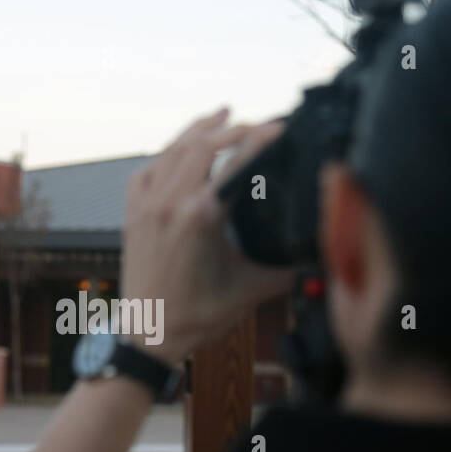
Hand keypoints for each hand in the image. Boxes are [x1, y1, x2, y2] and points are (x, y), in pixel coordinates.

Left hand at [122, 108, 293, 366]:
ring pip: (173, 150)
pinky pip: (147, 170)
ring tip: (223, 114)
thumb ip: (286, 267)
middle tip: (258, 125)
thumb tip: (317, 253)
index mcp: (200, 216)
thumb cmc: (196, 318)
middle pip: (204, 144)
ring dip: (200, 129)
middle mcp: (169, 203)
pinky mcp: (132, 215)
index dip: (262, 139)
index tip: (281, 128)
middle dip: (235, 128)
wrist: (147, 338)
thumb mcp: (250, 290)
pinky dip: (166, 154)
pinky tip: (179, 149)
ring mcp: (146, 206)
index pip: (237, 162)